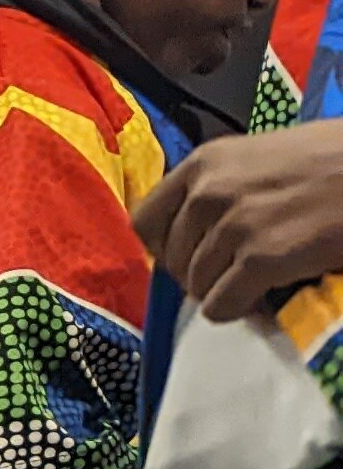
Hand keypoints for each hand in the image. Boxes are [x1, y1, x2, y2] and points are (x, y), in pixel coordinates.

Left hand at [140, 122, 342, 320]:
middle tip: (238, 274)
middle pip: (173, 262)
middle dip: (201, 275)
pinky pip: (222, 305)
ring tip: (258, 282)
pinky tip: (265, 298)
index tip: (193, 256)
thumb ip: (221, 186)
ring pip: (197, 287)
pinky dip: (240, 310)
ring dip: (225, 293)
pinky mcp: (262, 258)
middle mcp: (210, 192)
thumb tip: (193, 229)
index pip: (144, 222)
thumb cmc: (334, 159)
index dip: (166, 249)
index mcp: (205, 163)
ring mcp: (235, 226)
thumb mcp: (262, 157)